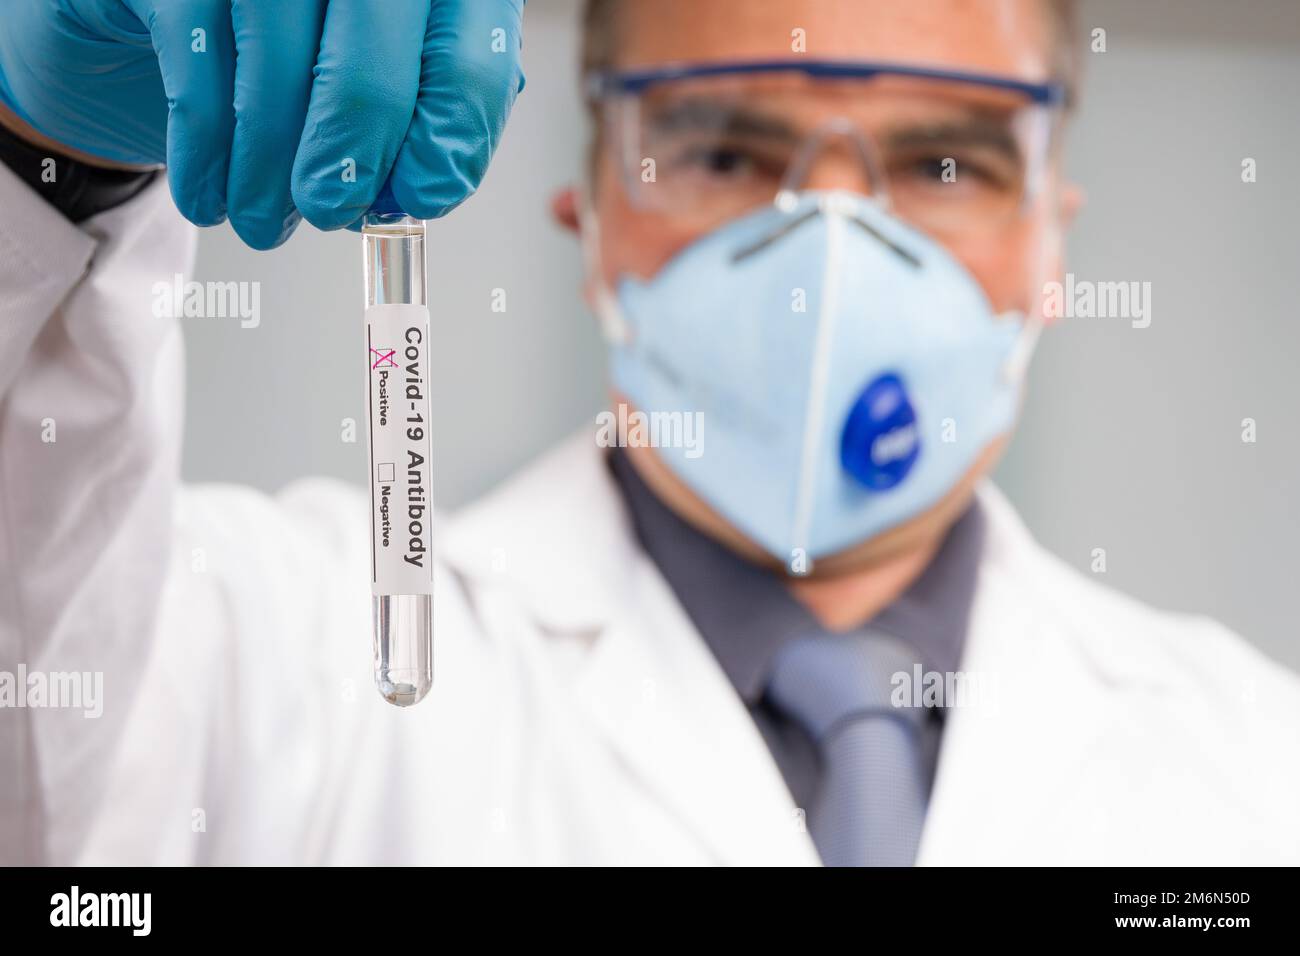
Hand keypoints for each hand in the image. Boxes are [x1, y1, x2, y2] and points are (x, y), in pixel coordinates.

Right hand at [0, 0, 525, 247]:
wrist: (171, 17)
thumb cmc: (296, 54)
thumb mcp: (379, 80)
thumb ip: (415, 123)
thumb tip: (416, 190)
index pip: (469, 55)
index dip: (454, 137)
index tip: (426, 195)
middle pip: (371, 64)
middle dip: (353, 158)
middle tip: (332, 211)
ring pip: (278, 68)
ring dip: (270, 170)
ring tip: (263, 220)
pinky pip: (197, 69)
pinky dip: (205, 151)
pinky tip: (209, 192)